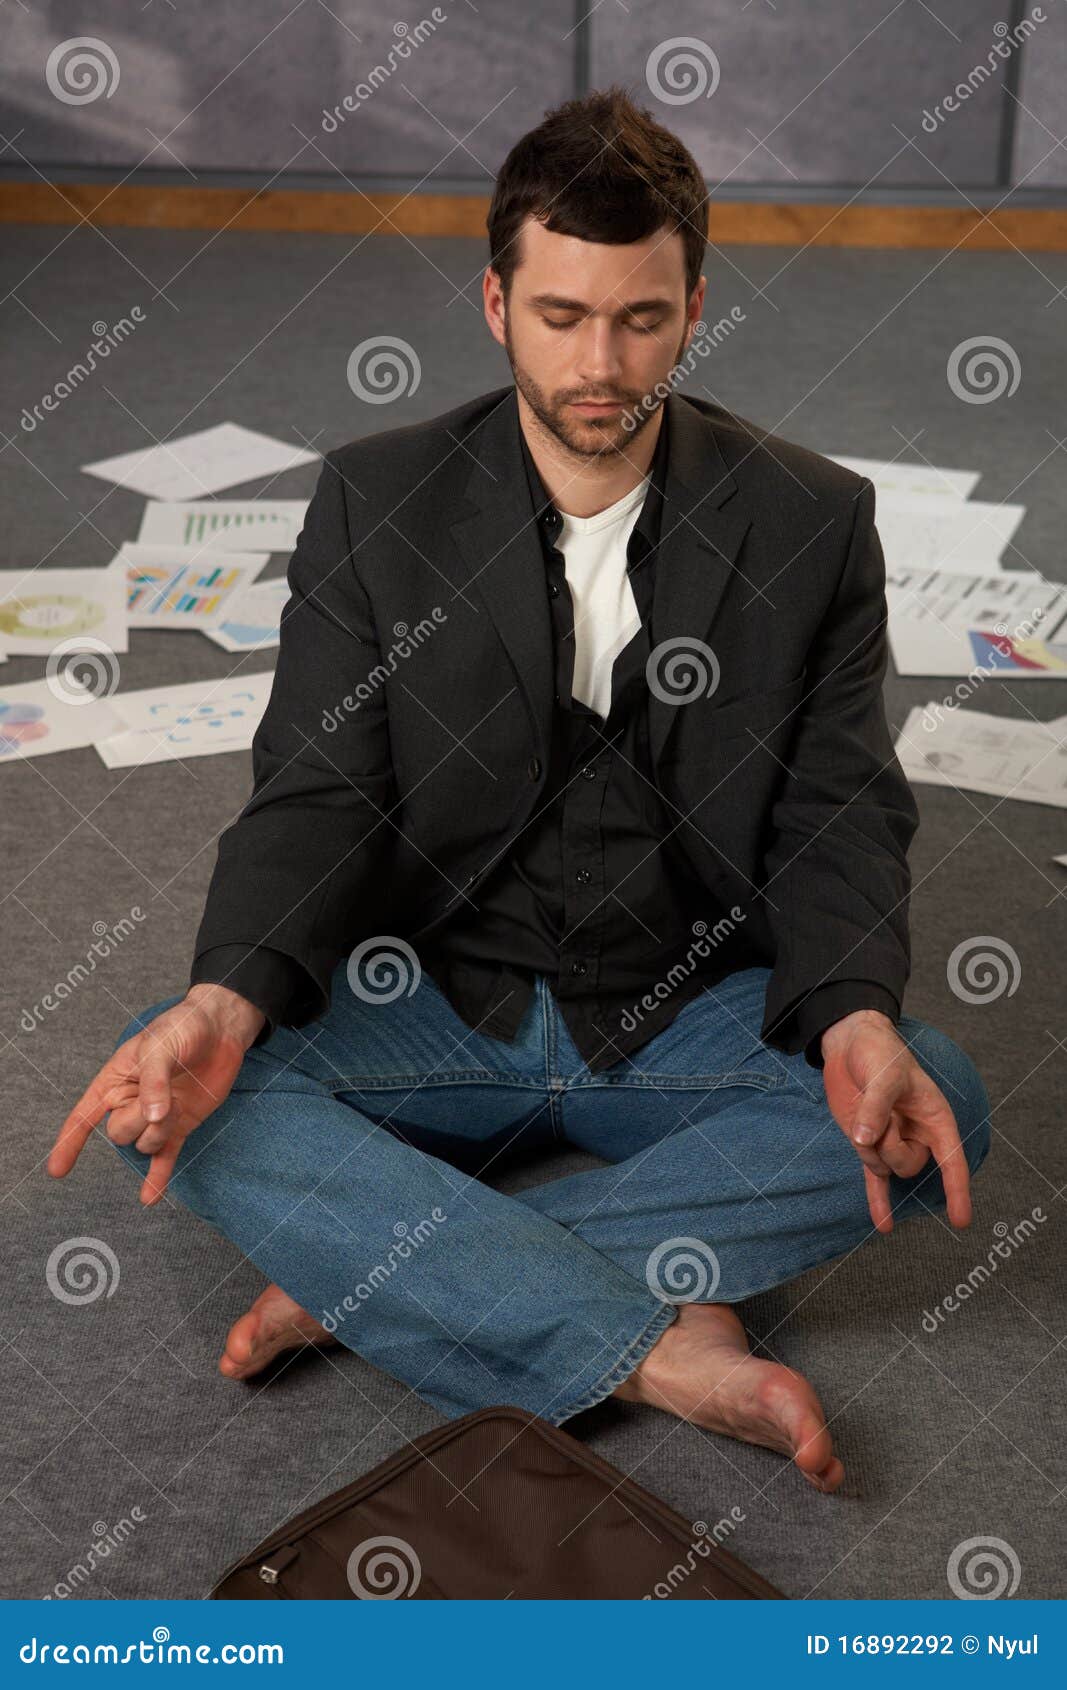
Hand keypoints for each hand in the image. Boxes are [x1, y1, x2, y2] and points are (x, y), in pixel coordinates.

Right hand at [47, 986, 263, 1206]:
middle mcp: (130, 1101)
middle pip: (119, 1133)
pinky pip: (165, 1158)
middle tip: (164, 1098)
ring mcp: (156, 1117)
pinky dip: (158, 1178)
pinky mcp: (180, 1126)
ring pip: (143, 1146)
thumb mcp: (161, 1046)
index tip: (56, 1170)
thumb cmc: (182, 1028)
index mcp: (114, 1080)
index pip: (84, 1116)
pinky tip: (149, 1198)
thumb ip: (154, 1083)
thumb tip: (153, 1117)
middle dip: (139, 1122)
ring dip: (160, 1133)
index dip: (69, 1142)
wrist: (221, 1028)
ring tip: (179, 1104)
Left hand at [819, 1009, 971, 1234]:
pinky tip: (884, 1226)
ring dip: (869, 1148)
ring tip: (866, 1111)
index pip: (951, 1160)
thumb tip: (863, 1139)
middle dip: (889, 1146)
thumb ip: (877, 1107)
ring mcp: (891, 1141)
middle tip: (878, 1113)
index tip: (960, 1220)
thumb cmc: (879, 1053)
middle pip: (908, 1165)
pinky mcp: (867, 1144)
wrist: (851, 1043)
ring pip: (883, 1167)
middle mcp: (917, 1134)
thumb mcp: (884, 1073)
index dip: (957, 1190)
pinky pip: (875, 1180)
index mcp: (935, 1117)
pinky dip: (878, 1202)